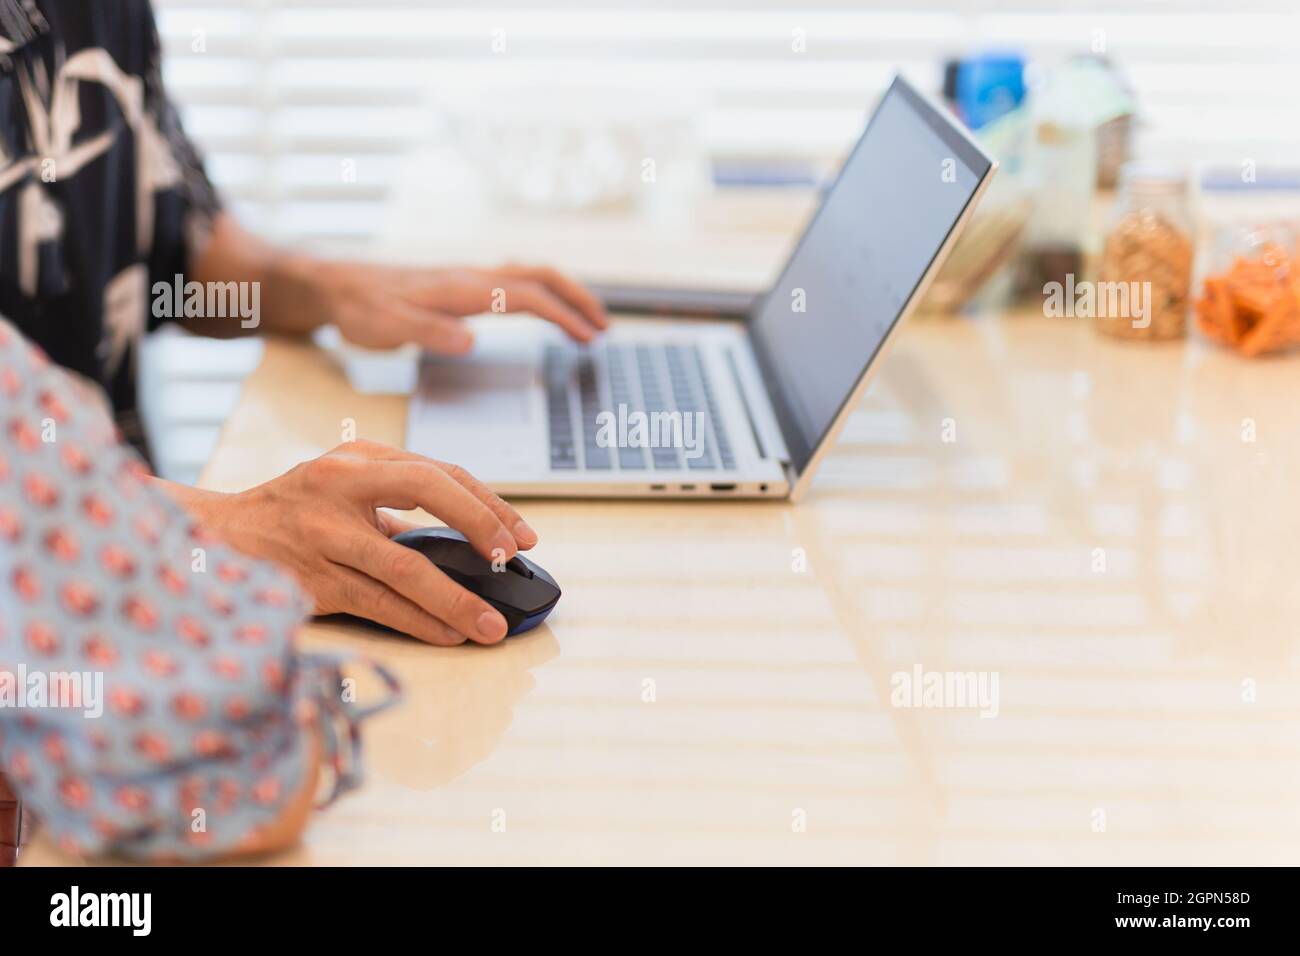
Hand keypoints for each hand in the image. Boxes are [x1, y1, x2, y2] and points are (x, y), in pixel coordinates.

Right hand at [173, 441, 537, 644]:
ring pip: (406, 566)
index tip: (521, 535)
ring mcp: (324, 533)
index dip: (488, 504)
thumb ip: (397, 509)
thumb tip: (469, 546)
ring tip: (492, 624)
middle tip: (513, 563)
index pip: (439, 472)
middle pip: (430, 494)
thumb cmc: (291, 516)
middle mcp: (340, 485)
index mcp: (358, 459)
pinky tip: (450, 633)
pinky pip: (379, 604)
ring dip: (458, 600)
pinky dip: (421, 621)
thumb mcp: (343, 491)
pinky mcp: (312, 578)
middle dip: (483, 529)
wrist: (213, 538)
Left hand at [306, 261, 608, 353]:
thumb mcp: (386, 326)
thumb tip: (471, 341)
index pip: (527, 296)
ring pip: (530, 276)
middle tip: (604, 327)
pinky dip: (541, 294)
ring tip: (586, 321)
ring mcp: (468, 279)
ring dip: (564, 295)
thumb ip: (427, 333)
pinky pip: (514, 283)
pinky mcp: (461, 286)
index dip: (563, 316)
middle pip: (540, 276)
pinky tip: (544, 309)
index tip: (590, 338)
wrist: (336, 285)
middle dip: (578, 299)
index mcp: (462, 288)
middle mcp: (471, 278)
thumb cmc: (360, 307)